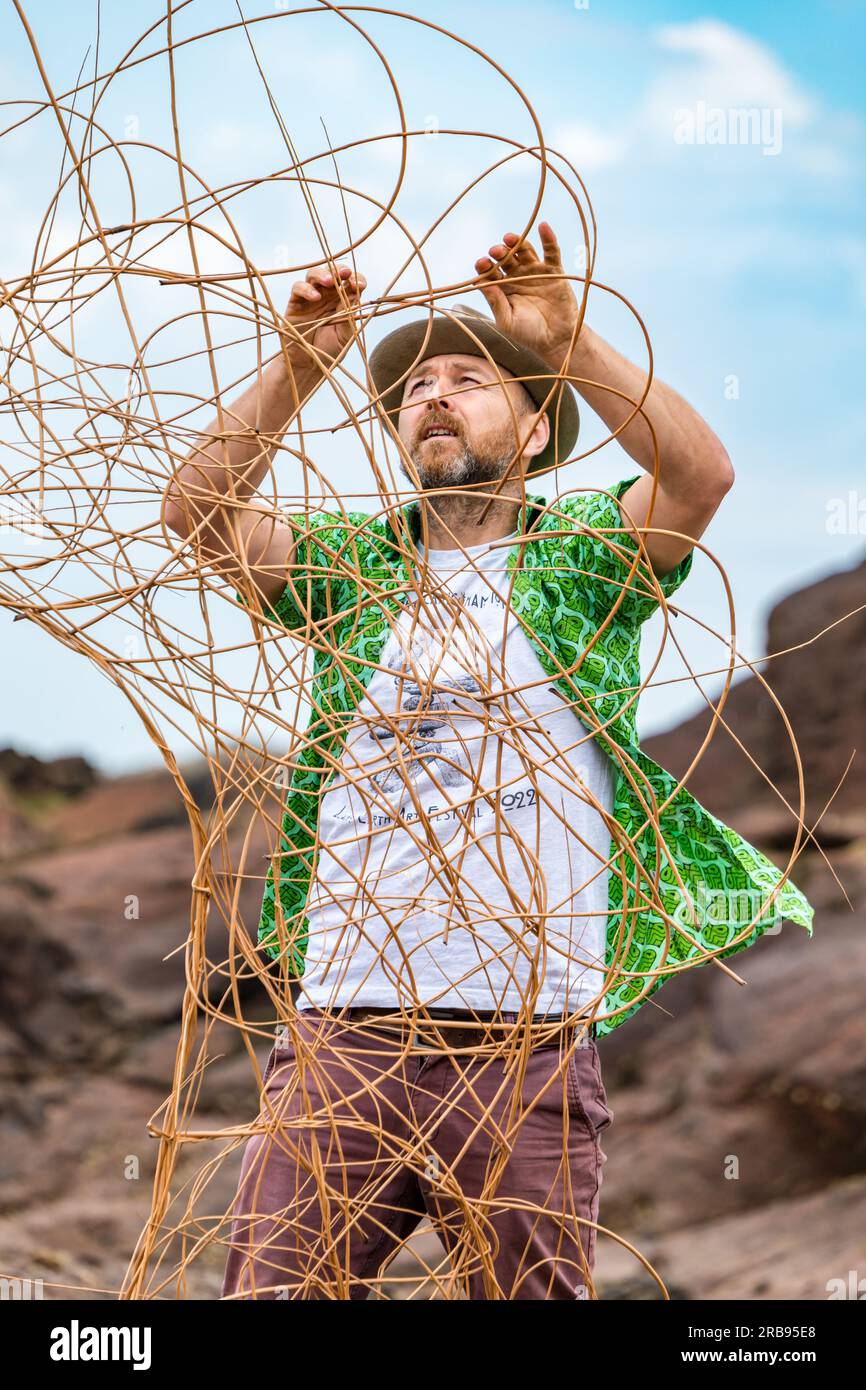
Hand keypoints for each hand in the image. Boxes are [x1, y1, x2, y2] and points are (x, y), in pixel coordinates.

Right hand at [283, 262, 366, 363]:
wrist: (309, 365)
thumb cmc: (330, 350)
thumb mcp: (345, 335)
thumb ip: (349, 316)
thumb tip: (356, 294)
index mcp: (343, 301)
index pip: (351, 282)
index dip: (356, 279)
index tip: (360, 286)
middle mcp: (328, 296)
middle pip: (333, 272)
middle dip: (340, 270)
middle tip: (346, 274)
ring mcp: (311, 297)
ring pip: (314, 275)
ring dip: (322, 274)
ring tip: (329, 282)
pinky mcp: (296, 303)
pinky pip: (298, 288)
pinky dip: (306, 289)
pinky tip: (314, 298)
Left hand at [473, 221, 578, 371]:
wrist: (556, 339)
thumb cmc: (529, 334)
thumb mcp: (507, 322)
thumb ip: (496, 303)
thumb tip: (480, 283)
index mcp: (502, 288)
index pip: (490, 272)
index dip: (484, 266)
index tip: (481, 263)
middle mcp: (517, 276)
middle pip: (505, 257)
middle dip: (499, 252)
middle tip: (495, 251)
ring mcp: (535, 271)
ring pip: (524, 251)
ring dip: (517, 242)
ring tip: (509, 238)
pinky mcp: (553, 270)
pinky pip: (551, 251)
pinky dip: (548, 238)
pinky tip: (543, 226)